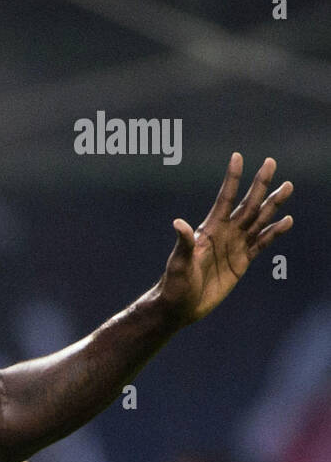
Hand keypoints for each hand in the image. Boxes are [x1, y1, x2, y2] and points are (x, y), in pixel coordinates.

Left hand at [158, 152, 292, 325]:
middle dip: (260, 184)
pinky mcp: (242, 262)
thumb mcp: (179, 263)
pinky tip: (286, 221)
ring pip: (258, 220)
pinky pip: (261, 243)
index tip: (237, 157)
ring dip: (273, 204)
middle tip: (271, 162)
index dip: (232, 179)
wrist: (181, 305)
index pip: (224, 198)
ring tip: (287, 186)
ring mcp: (234, 246)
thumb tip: (178, 223)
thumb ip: (183, 243)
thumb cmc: (175, 283)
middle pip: (247, 204)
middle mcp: (224, 233)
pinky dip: (274, 232)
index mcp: (209, 229)